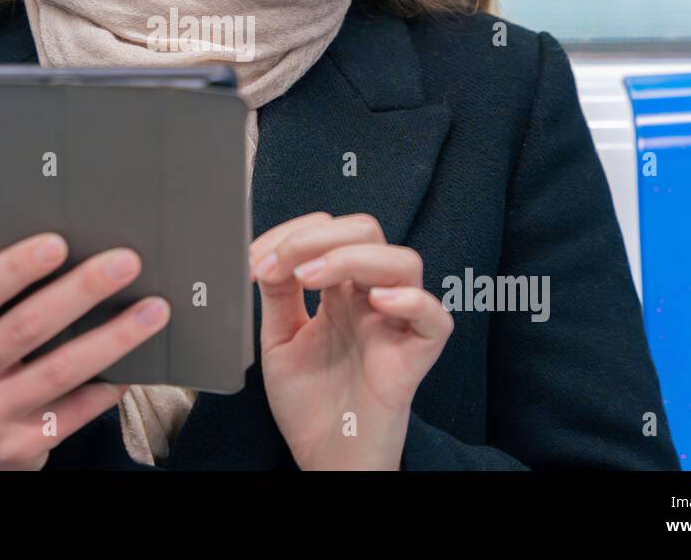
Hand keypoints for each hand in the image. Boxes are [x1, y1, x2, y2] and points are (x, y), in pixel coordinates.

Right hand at [0, 232, 170, 469]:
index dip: (16, 266)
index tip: (59, 242)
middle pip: (27, 326)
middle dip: (82, 290)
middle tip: (126, 263)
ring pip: (60, 370)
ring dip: (113, 336)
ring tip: (154, 310)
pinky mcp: (20, 446)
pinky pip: (77, 410)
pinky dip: (110, 384)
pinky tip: (139, 363)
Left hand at [250, 212, 453, 469]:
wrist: (325, 458)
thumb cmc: (309, 403)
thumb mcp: (278, 340)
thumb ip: (277, 296)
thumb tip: (267, 255)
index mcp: (337, 291)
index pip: (329, 233)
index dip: (294, 234)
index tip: (256, 260)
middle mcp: (368, 300)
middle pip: (367, 232)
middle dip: (320, 236)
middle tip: (282, 264)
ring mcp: (393, 325)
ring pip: (403, 261)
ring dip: (352, 257)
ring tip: (309, 278)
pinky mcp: (412, 358)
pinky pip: (434, 319)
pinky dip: (412, 301)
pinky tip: (376, 301)